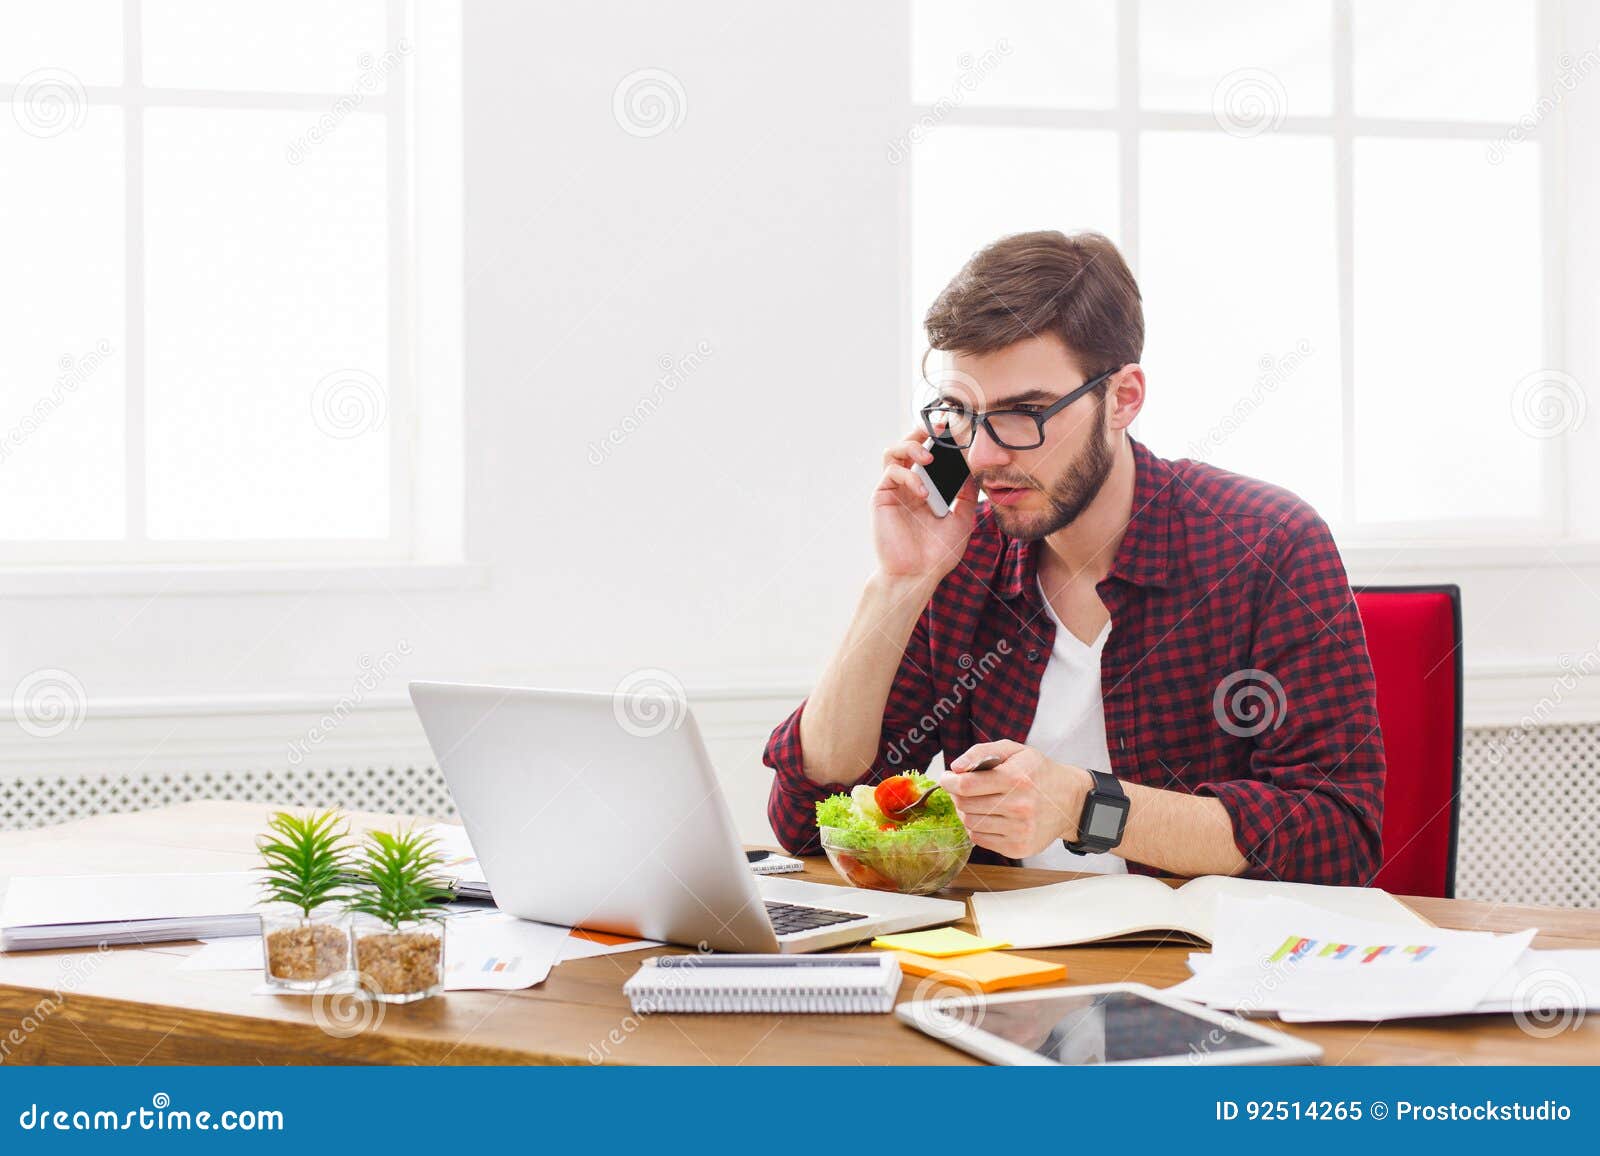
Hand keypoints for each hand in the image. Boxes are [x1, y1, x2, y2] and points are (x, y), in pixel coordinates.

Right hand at [871, 427, 978, 585]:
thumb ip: (966, 492)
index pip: (929, 454)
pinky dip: (909, 476)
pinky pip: (892, 473)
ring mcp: (893, 490)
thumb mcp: (962, 518)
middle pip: (908, 445)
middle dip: (922, 432)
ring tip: (929, 456)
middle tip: (940, 428)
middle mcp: (907, 485)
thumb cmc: (938, 552)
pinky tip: (922, 491)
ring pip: (893, 452)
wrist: (918, 574)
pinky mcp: (881, 498)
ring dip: (911, 446)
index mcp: (926, 488)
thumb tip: (973, 467)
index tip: (955, 429)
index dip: (939, 440)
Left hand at [940, 740, 1092, 859]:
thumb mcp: (1014, 750)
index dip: (949, 781)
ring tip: (977, 802)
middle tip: (962, 789)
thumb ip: (982, 752)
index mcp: (1017, 779)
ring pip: (970, 824)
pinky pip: (980, 839)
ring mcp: (1020, 830)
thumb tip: (956, 767)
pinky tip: (989, 816)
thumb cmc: (1037, 772)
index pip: (967, 785)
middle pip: (965, 806)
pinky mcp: (1018, 848)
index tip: (946, 778)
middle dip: (957, 796)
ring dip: (966, 812)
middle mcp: (1019, 806)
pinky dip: (978, 827)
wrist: (1070, 801)